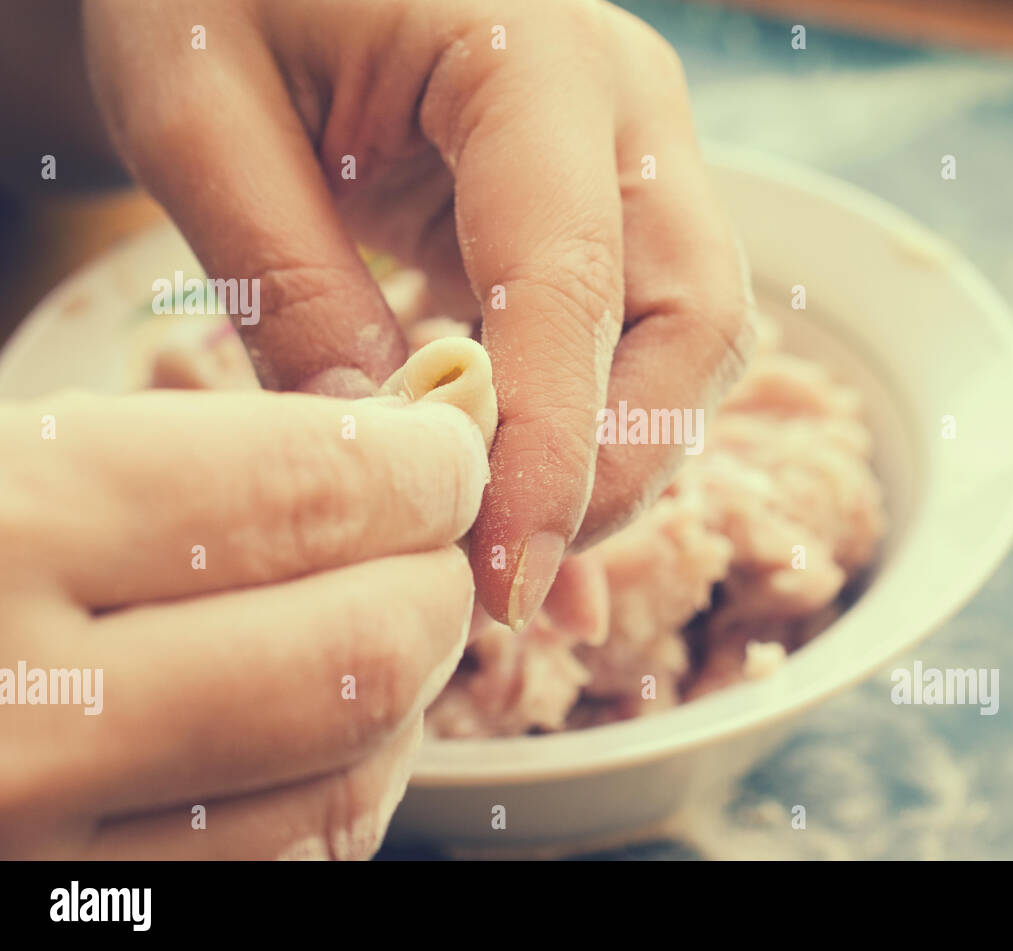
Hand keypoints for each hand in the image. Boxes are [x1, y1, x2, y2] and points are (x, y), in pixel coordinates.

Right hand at [0, 389, 486, 857]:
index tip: (452, 449)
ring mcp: (44, 858)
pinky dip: (341, 783)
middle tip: (429, 541)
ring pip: (349, 783)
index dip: (427, 463)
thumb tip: (436, 420)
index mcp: (7, 529)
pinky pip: (293, 863)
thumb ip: (213, 441)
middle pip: (363, 651)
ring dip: (406, 692)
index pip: (312, 489)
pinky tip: (309, 724)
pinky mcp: (81, 924)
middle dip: (439, 582)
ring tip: (371, 622)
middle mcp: (27, 719)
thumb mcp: (25, 454)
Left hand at [83, 0, 755, 629]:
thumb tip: (383, 464)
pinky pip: (643, 336)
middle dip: (613, 470)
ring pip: (691, 343)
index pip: (574, 282)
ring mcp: (634, 156)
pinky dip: (600, 434)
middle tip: (506, 576)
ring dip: (616, 462)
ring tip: (511, 551)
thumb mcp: (205, 122)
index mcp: (535, 57)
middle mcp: (625, 109)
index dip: (551, 451)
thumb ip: (295, 294)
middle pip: (692, 322)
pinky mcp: (609, 207)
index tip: (503, 579)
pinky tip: (537, 514)